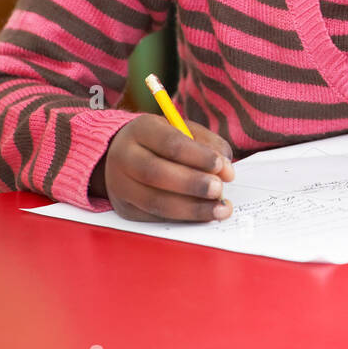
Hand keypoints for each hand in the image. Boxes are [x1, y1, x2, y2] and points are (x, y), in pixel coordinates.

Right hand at [101, 114, 234, 221]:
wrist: (121, 155)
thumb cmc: (161, 141)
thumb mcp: (183, 130)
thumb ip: (208, 145)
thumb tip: (227, 171)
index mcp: (141, 130)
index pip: (170, 143)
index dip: (198, 156)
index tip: (221, 166)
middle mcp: (124, 156)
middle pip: (157, 173)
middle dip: (193, 184)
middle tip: (219, 190)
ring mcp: (120, 185)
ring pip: (155, 201)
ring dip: (192, 209)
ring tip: (219, 209)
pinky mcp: (125, 208)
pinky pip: (154, 217)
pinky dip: (182, 219)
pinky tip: (202, 216)